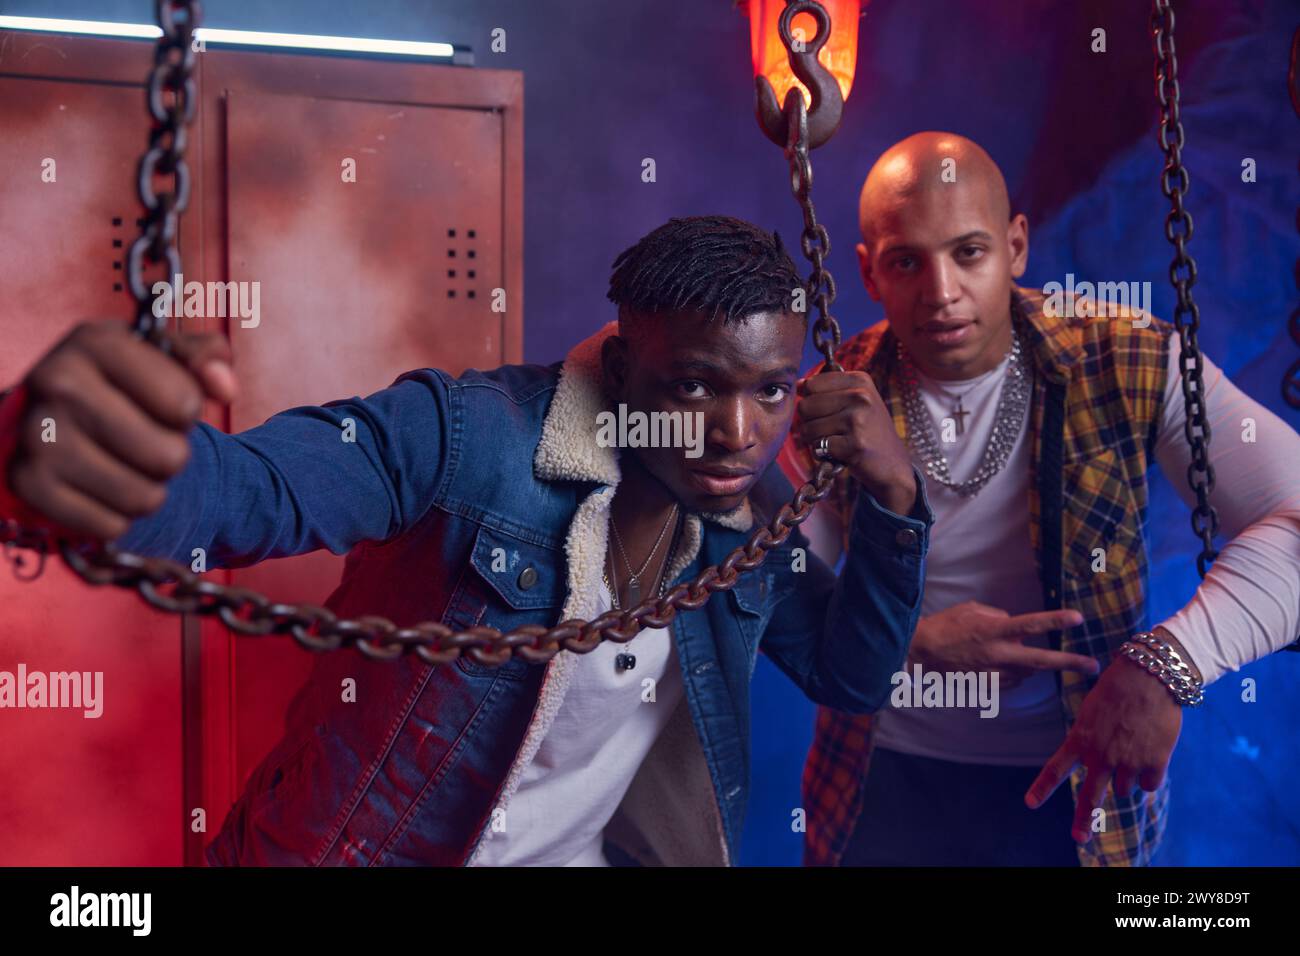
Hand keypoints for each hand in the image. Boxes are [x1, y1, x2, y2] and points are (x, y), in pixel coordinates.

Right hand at [6, 320, 237, 539]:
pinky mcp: (28, 484)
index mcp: (94, 342)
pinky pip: (112, 525)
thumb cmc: (122, 385)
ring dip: (150, 490)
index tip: (167, 405)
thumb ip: (207, 358)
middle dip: (173, 456)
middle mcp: (56, 382)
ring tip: (129, 466)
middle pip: (169, 457)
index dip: (188, 412)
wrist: (49, 418)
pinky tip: (101, 489)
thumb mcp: (163, 357)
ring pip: (144, 497)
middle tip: (149, 442)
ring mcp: (37, 435)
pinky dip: (118, 516)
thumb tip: (225, 387)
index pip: (185, 403)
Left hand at [795, 370, 915, 513]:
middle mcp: (861, 396)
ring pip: (808, 428)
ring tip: (837, 441)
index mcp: (860, 381)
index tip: (827, 411)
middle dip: (810, 423)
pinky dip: (823, 454)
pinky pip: (817, 447)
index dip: (811, 401)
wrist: (892, 465)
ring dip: (815, 440)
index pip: (811, 384)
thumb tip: (799, 384)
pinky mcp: (855, 444)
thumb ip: (829, 390)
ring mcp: (858, 420)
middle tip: (831, 430)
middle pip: (805, 406)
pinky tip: (840, 453)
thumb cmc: (869, 432)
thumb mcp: (857, 402)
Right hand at [911, 601, 1097, 689]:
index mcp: (993, 630)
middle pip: (1041, 660)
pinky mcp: (987, 687)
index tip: (1078, 618)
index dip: (1055, 621)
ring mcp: (993, 673)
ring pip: (1027, 671)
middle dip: (1070, 663)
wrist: (919, 652)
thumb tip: (1012, 622)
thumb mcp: (970, 609)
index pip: (1031, 625)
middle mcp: (997, 653)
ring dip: (1030, 663)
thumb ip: (996, 615)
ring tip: (1013, 653)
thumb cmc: (944, 626)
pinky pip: (1012, 681)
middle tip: (1093, 666)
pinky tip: (1002, 664)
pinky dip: (1014, 672)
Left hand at [1024, 648, 1182, 843]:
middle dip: (1084, 819)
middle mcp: (1101, 755)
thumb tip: (1099, 764)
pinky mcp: (1154, 763)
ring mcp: (1127, 761)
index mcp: (1080, 739)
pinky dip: (1150, 775)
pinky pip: (1149, 785)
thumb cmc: (1118, 686)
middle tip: (1078, 836)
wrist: (1150, 675)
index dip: (1042, 788)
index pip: (1055, 769)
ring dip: (1126, 779)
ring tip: (1132, 749)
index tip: (1030, 803)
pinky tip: (1152, 754)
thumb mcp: (1092, 710)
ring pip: (1123, 789)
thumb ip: (1091, 739)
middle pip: (1090, 796)